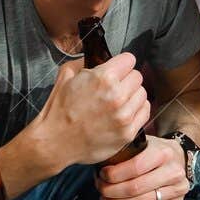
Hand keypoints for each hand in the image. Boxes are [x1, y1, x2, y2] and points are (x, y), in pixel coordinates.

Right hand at [35, 53, 150, 166]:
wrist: (54, 142)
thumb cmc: (58, 110)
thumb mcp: (65, 75)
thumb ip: (84, 62)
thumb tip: (97, 57)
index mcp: (103, 78)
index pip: (129, 60)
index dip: (121, 64)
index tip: (117, 70)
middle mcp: (117, 95)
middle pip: (137, 77)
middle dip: (126, 79)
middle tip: (114, 88)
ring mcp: (124, 116)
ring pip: (142, 94)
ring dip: (132, 95)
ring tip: (118, 102)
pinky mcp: (128, 133)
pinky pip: (144, 112)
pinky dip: (136, 111)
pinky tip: (124, 112)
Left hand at [94, 135, 190, 199]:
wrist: (180, 157)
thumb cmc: (156, 150)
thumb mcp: (144, 141)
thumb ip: (127, 149)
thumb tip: (100, 160)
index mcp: (164, 153)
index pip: (135, 167)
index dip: (114, 174)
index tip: (102, 174)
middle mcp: (174, 172)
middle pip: (136, 188)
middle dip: (112, 191)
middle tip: (100, 188)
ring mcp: (177, 190)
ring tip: (105, 199)